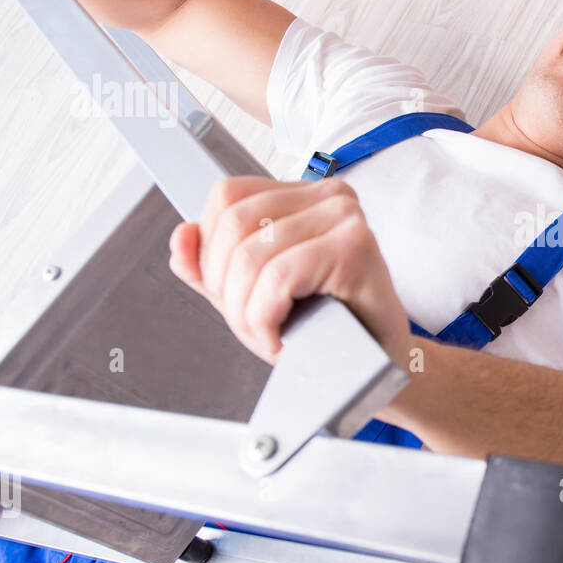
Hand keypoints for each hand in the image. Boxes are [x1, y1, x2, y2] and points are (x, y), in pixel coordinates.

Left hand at [167, 176, 412, 368]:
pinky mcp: (355, 248)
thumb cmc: (327, 329)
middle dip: (226, 290)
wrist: (380, 366)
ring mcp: (346, 218)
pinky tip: (283, 339)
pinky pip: (278, 277)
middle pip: (233, 225)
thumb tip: (182, 236)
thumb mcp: (253, 294)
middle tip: (252, 326)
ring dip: (247, 314)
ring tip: (270, 337)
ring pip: (251, 257)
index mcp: (304, 196)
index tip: (232, 295)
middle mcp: (330, 197)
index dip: (210, 251)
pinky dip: (266, 318)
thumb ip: (212, 266)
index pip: (227, 197)